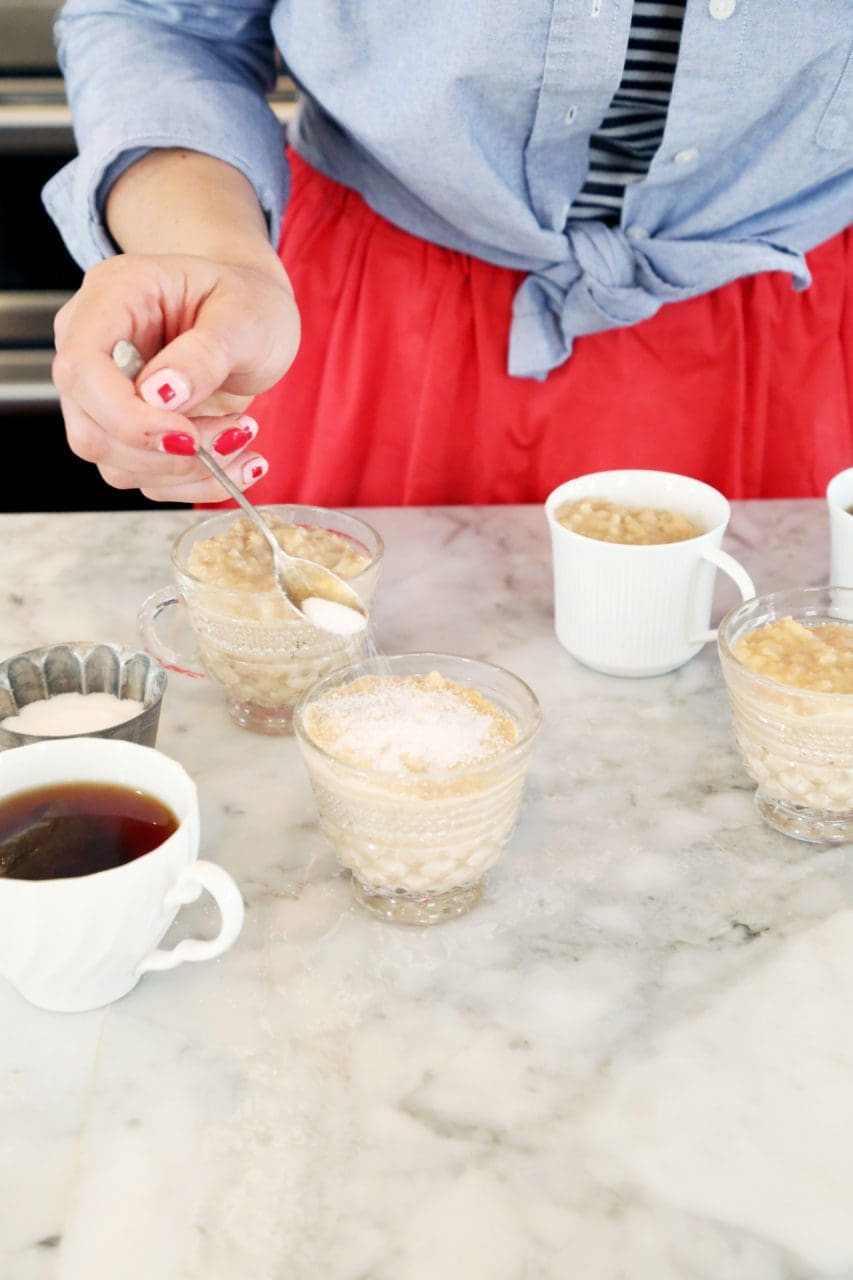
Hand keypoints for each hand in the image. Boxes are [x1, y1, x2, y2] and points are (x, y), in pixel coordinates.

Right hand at [53, 251, 299, 501]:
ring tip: (244, 436)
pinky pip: (148, 479)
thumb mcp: (244, 316)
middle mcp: (94, 348)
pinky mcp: (129, 433)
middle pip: (92, 429)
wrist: (256, 318)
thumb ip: (204, 353)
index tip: (187, 435)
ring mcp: (105, 396)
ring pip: (118, 465)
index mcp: (112, 297)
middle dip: (168, 452)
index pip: (81, 368)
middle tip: (238, 432)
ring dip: (188, 471)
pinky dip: (197, 482)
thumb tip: (160, 395)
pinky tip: (239, 461)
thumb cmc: (248, 301)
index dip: (126, 415)